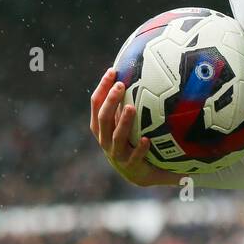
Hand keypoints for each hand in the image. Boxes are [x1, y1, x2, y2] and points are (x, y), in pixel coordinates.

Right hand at [89, 67, 182, 186]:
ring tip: (132, 108)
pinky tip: (146, 139)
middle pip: (103, 118)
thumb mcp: (124, 122)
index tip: (113, 71)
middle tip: (121, 86)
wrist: (139, 173)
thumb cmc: (131, 140)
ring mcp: (116, 153)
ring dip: (123, 122)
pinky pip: (134, 156)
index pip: (96, 103)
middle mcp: (104, 139)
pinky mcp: (129, 165)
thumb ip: (126, 102)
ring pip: (116, 136)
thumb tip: (141, 72)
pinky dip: (139, 148)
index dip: (102, 87)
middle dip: (111, 101)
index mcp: (100, 126)